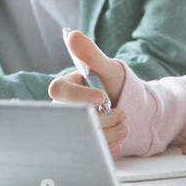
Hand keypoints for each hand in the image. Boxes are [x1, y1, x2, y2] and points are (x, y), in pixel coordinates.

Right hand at [48, 30, 128, 154]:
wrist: (125, 106)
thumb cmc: (111, 83)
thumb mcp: (106, 67)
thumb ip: (91, 54)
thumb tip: (73, 35)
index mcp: (65, 87)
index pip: (59, 90)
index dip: (79, 95)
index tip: (101, 97)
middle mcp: (64, 109)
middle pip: (72, 117)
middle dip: (102, 119)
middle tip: (122, 114)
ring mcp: (71, 128)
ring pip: (83, 136)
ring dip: (109, 133)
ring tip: (124, 126)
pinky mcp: (82, 144)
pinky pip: (90, 150)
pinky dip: (109, 147)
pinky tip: (119, 139)